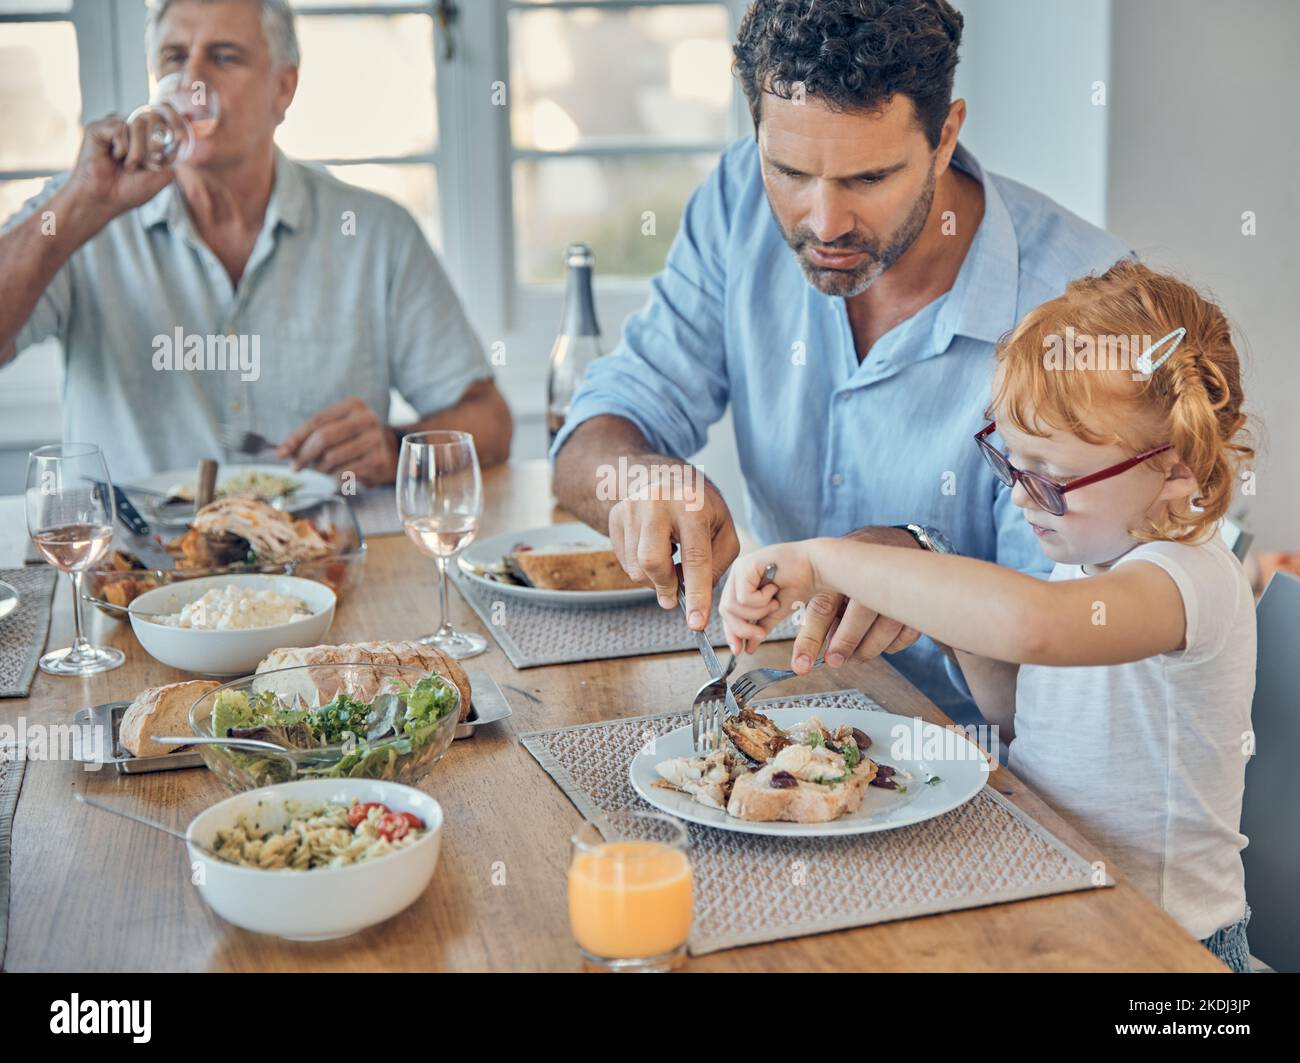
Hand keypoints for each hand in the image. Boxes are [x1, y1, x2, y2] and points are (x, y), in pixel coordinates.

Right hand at [64, 114, 175, 222]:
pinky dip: (123, 148)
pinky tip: (116, 158)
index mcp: (145, 133)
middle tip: (147, 163)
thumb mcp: (163, 174)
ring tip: (129, 166)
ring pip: (137, 123)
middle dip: (155, 145)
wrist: (107, 200)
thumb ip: (175, 154)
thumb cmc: (131, 190)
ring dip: (139, 151)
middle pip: (152, 117)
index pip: (162, 110)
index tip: (181, 135)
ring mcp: (113, 125)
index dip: (173, 117)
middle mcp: (129, 125)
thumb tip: (185, 136)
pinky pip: (119, 128)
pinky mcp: (98, 128)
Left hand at [276, 397, 398, 484]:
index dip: (296, 437)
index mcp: (353, 405)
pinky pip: (343, 472)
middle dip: (304, 454)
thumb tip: (281, 452)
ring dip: (320, 467)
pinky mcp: (377, 460)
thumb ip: (310, 436)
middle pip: (324, 438)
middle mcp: (367, 419)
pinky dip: (334, 476)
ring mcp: (374, 440)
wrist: (390, 452)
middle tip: (296, 466)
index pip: (317, 421)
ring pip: (332, 458)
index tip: (281, 452)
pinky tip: (338, 473)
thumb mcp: (336, 428)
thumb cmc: (354, 439)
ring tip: (323, 468)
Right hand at [607, 462, 738, 629]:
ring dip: (654, 578)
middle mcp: (657, 503)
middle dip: (665, 586)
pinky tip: (654, 550)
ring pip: (636, 567)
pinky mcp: (615, 517)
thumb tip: (697, 593)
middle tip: (675, 595)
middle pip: (652, 562)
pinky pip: (624, 561)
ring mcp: (631, 508)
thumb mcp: (723, 525)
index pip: (694, 558)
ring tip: (668, 561)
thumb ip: (718, 562)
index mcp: (691, 505)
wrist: (662, 472)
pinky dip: (641, 568)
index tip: (696, 622)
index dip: (696, 594)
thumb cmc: (698, 503)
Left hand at [720, 541, 819, 655]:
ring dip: (756, 612)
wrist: (815, 568)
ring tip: (774, 603)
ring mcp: (740, 568)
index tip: (740, 651)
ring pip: (732, 605)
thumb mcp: (775, 612)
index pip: (727, 611)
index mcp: (741, 583)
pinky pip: (743, 597)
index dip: (731, 632)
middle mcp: (737, 574)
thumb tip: (749, 647)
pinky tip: (773, 590)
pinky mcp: (745, 565)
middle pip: (725, 610)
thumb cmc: (799, 583)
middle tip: (761, 634)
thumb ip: (760, 627)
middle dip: (743, 628)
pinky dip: (760, 600)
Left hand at [792, 525, 921, 671]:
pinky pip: (906, 634)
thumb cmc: (850, 571)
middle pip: (860, 612)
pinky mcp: (915, 603)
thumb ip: (817, 613)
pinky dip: (892, 645)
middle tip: (834, 661)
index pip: (822, 608)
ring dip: (869, 648)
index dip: (810, 640)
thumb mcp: (826, 582)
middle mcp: (870, 578)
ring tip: (856, 654)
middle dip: (846, 642)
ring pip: (887, 627)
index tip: (801, 666)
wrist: (891, 544)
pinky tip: (881, 640)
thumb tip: (802, 652)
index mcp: (839, 573)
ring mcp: (897, 588)